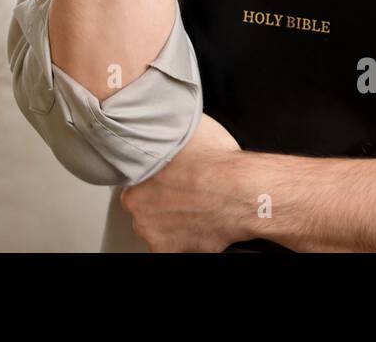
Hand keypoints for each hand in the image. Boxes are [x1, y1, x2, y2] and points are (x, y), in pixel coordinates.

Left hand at [119, 113, 248, 251]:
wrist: (240, 192)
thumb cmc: (217, 163)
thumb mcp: (186, 131)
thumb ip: (167, 137)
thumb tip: (166, 125)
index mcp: (135, 180)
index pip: (137, 183)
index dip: (156, 181)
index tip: (171, 179)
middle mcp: (139, 211)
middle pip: (145, 208)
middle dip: (162, 202)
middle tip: (186, 194)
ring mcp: (154, 234)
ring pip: (158, 228)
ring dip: (172, 222)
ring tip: (196, 209)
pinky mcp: (171, 251)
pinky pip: (174, 246)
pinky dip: (186, 240)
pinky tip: (201, 225)